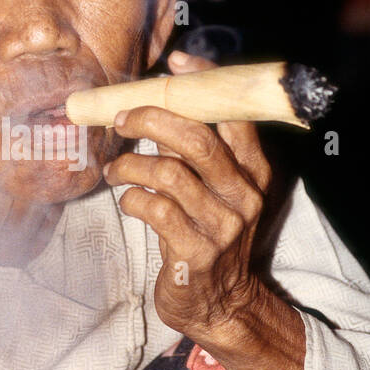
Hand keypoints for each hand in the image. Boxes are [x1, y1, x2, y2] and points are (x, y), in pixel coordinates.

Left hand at [102, 50, 272, 351]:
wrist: (222, 305)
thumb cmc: (211, 236)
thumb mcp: (220, 191)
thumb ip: (200, 151)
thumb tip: (161, 102)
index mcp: (254, 172)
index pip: (234, 115)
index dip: (206, 84)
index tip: (176, 64)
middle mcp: (243, 195)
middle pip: (196, 139)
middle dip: (152, 118)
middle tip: (122, 118)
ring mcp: (221, 226)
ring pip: (168, 173)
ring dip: (130, 164)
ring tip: (114, 169)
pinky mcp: (195, 253)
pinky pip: (153, 210)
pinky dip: (131, 198)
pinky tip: (127, 200)